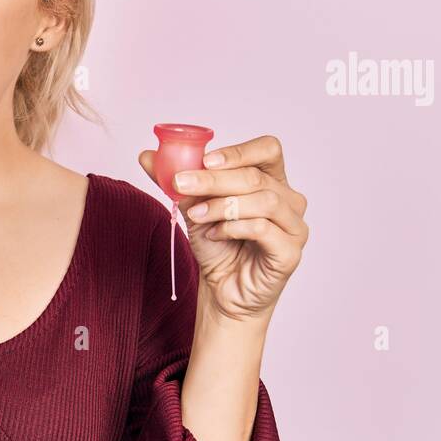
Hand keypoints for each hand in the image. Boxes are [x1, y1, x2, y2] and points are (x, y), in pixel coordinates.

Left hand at [139, 135, 307, 322]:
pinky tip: (215, 235)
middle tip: (181, 183)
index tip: (206, 159)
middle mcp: (289, 200)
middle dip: (213, 179)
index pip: (268, 150)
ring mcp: (294, 226)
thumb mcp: (193, 208)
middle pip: (256, 176)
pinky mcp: (290, 252)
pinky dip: (234, 228)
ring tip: (196, 216)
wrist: (221, 290)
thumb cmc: (217, 247)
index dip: (239, 152)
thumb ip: (176, 182)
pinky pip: (264, 229)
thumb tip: (146, 156)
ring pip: (264, 201)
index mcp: (272, 181)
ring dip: (222, 205)